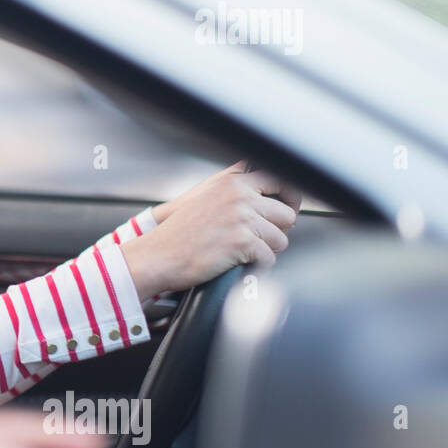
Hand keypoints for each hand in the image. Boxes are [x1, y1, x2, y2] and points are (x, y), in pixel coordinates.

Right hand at [122, 160, 301, 296]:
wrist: (158, 256)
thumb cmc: (177, 233)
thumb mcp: (204, 198)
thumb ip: (234, 191)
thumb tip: (267, 199)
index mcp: (232, 182)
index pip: (280, 180)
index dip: (289, 198)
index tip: (285, 210)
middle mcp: (240, 196)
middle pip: (287, 213)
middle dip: (277, 230)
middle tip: (261, 239)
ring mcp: (242, 218)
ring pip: (281, 239)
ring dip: (266, 250)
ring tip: (244, 253)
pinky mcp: (243, 242)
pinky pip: (269, 258)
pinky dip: (257, 267)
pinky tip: (239, 264)